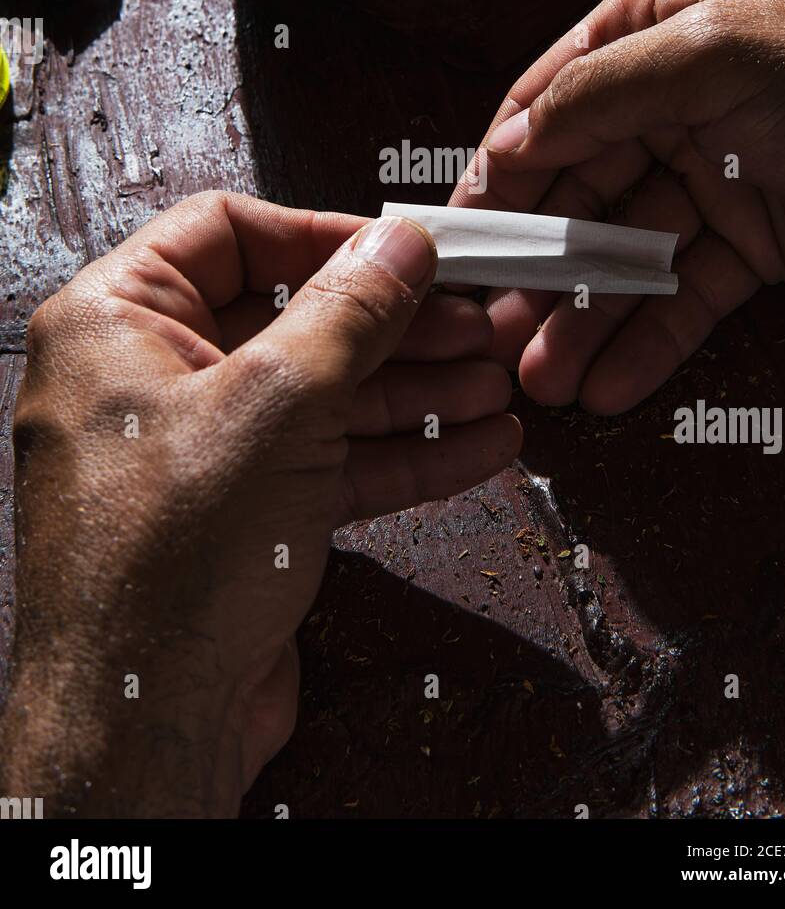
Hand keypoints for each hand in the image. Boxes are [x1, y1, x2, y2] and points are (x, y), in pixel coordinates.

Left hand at [0, 193, 519, 816]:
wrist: (144, 727)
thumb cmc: (162, 568)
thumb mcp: (278, 404)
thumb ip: (350, 312)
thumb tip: (400, 244)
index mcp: (117, 322)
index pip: (229, 232)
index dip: (325, 235)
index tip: (404, 250)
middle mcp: (150, 379)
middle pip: (292, 318)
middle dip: (394, 327)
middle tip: (472, 325)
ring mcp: (201, 452)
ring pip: (323, 396)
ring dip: (414, 392)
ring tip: (491, 386)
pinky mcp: (243, 516)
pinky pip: (330, 463)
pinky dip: (401, 455)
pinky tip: (473, 446)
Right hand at [451, 0, 784, 411]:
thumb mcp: (707, 57)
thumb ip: (597, 94)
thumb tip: (508, 140)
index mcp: (655, 26)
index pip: (551, 97)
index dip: (500, 168)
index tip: (457, 235)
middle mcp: (676, 96)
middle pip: (580, 186)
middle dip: (537, 263)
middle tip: (490, 331)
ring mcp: (715, 172)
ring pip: (625, 252)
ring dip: (582, 318)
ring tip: (540, 380)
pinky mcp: (753, 242)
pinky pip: (684, 295)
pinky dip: (647, 341)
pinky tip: (608, 387)